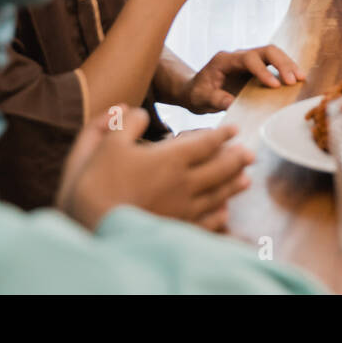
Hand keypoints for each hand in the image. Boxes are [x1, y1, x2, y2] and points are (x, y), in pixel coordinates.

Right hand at [56, 106, 253, 231]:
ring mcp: (183, 210)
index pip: (206, 143)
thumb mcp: (100, 142)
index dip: (222, 134)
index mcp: (170, 158)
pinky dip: (218, 217)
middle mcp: (183, 184)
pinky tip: (223, 214)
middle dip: (236, 159)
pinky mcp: (176, 232)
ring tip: (245, 181)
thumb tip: (134, 111)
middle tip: (250, 154)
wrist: (92, 229)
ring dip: (233, 186)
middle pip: (220, 169)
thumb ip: (121, 122)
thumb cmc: (93, 184)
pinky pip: (206, 223)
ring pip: (217, 195)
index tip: (235, 130)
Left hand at [184, 45, 306, 112]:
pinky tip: (297, 79)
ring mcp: (249, 60)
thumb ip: (215, 99)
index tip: (274, 85)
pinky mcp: (256, 67)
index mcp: (225, 60)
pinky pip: (274, 63)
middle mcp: (239, 55)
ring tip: (301, 78)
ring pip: (273, 54)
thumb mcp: (201, 99)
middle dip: (282, 63)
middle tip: (294, 80)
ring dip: (288, 65)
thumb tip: (232, 103)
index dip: (263, 71)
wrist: (195, 90)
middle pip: (266, 50)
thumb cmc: (197, 94)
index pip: (248, 59)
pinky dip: (286, 69)